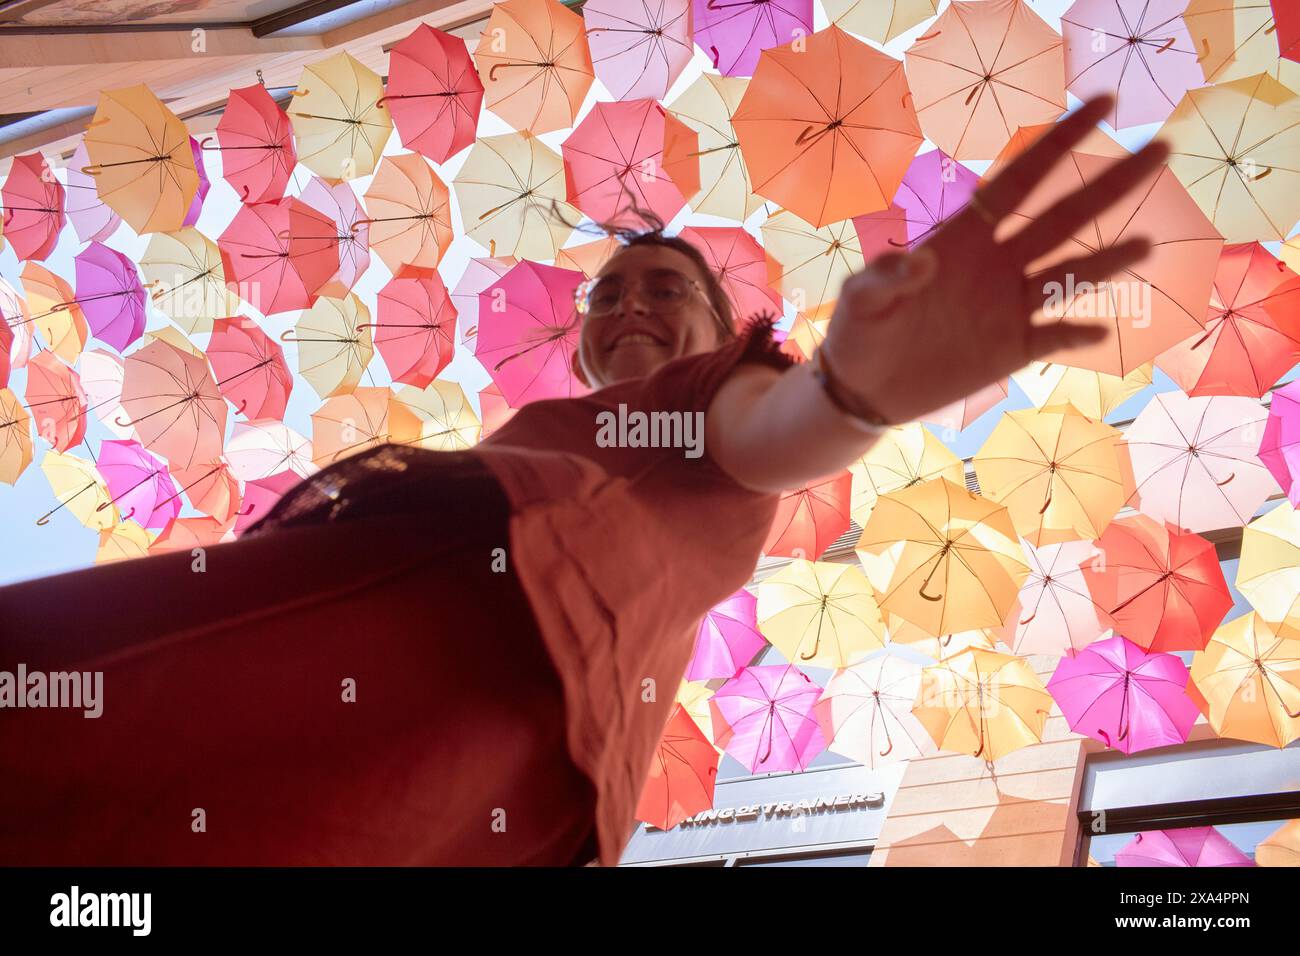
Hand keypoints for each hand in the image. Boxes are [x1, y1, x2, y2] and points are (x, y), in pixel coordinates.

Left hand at [820, 95, 1168, 426]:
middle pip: (1064, 216)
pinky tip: (1097, 330)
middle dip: (1112, 183)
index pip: (1021, 180)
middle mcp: (998, 263)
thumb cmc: (859, 332)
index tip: (1103, 103)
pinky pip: (1054, 336)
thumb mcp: (861, 299)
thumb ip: (886, 275)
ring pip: (1070, 274)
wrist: (865, 389)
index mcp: (965, 237)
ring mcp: (1009, 305)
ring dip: (1108, 260)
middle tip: (1162, 146)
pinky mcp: (1012, 349)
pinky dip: (1076, 333)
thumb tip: (924, 257)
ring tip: (1146, 244)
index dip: (1060, 142)